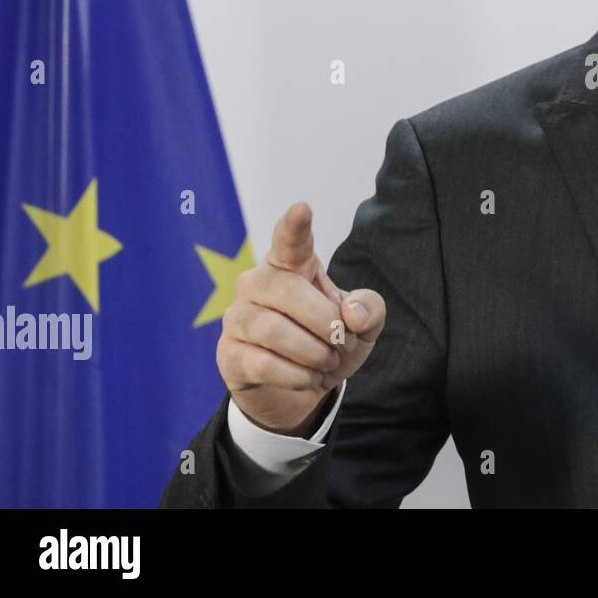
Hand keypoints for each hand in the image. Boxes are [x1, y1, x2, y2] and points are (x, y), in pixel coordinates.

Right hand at [218, 202, 385, 435]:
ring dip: (312, 353)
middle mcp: (257, 284)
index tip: (302, 208)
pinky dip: (297, 375)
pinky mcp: (228, 354)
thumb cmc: (329, 342)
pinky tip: (308, 378)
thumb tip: (350, 314)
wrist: (302, 389)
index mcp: (291, 266)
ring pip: (273, 329)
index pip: (290, 241)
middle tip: (342, 342)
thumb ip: (369, 310)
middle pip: (287, 290)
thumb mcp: (363, 326)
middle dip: (324, 322)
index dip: (295, 226)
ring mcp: (237, 318)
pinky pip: (262, 363)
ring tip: (326, 361)